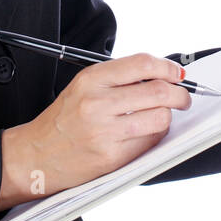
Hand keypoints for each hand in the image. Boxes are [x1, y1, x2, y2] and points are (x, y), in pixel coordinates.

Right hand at [0, 53, 191, 209]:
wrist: (36, 155)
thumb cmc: (62, 121)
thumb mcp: (83, 87)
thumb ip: (118, 78)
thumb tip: (159, 74)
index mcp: (91, 80)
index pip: (142, 64)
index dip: (167, 68)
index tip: (176, 74)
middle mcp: (97, 103)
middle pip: (158, 91)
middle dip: (180, 94)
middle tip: (183, 97)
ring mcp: (105, 131)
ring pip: (160, 117)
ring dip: (170, 116)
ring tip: (164, 115)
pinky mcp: (111, 156)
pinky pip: (150, 141)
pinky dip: (156, 135)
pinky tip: (147, 132)